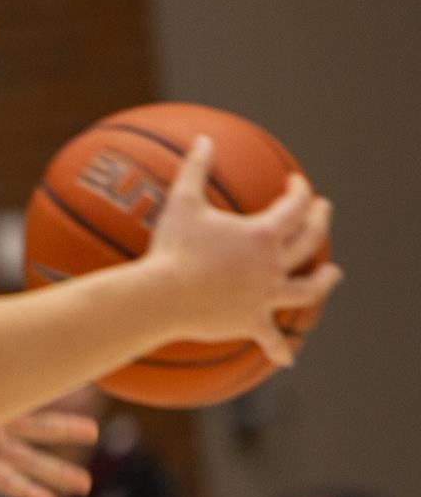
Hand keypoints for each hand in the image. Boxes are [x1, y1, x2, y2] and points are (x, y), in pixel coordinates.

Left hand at [0, 261, 98, 496]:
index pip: (31, 390)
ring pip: (27, 463)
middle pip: (37, 429)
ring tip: (83, 488)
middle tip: (93, 433)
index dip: (57, 392)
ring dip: (55, 474)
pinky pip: (3, 483)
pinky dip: (26, 494)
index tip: (86, 391)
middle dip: (64, 433)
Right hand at [144, 137, 340, 364]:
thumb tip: (203, 139)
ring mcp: (266, 297)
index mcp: (262, 235)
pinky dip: (280, 349)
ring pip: (307, 289)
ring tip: (333, 274)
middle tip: (322, 211)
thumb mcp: (182, 202)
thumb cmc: (172, 248)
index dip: (300, 191)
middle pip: (309, 242)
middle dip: (319, 223)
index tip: (297, 182)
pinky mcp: (251, 322)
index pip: (294, 207)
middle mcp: (273, 266)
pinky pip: (270, 339)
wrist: (163, 296)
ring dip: (324, 280)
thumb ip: (196, 168)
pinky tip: (288, 358)